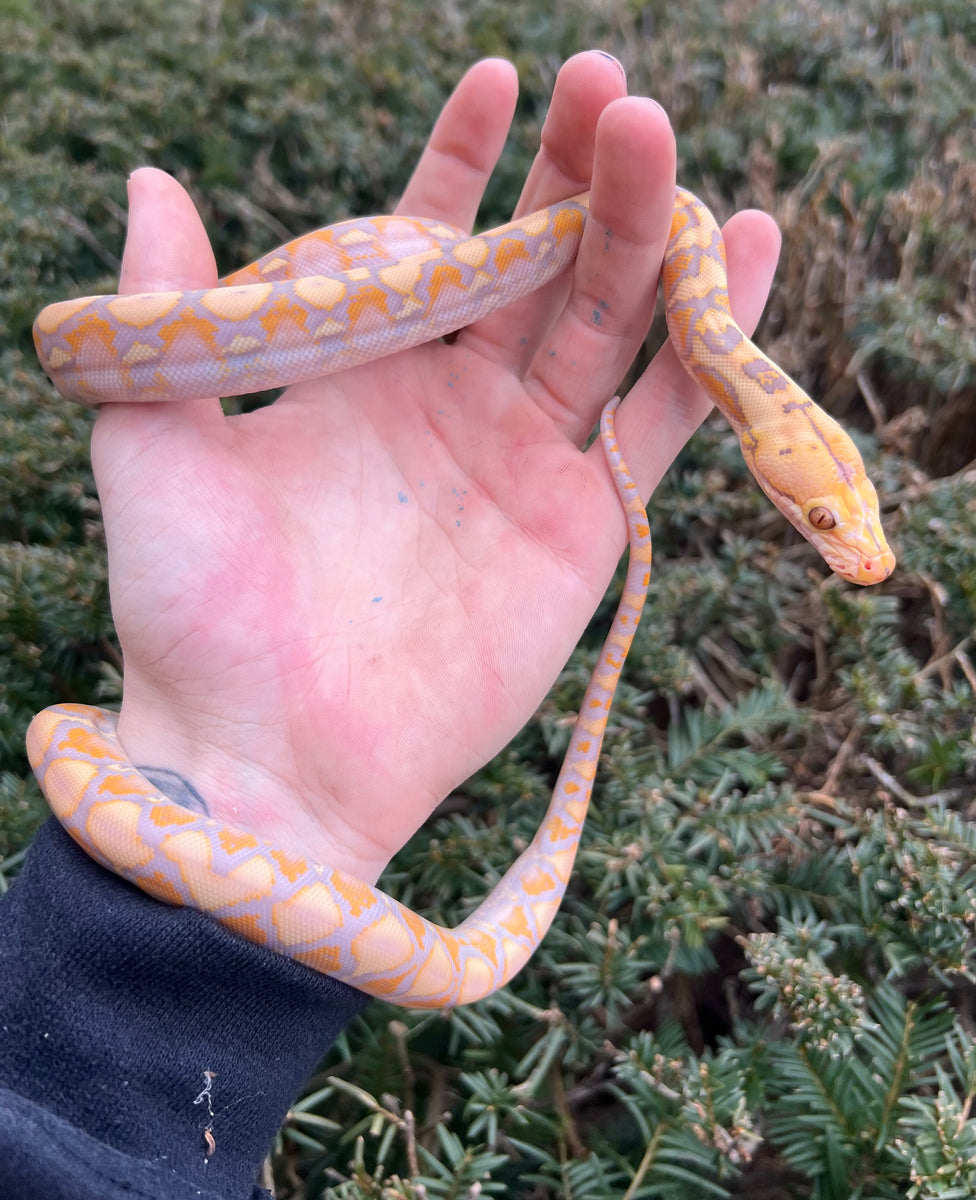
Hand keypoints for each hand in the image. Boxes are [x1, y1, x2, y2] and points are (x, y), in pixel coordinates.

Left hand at [90, 52, 780, 883]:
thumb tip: (153, 179)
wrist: (265, 754)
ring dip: (642, 230)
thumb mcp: (151, 442)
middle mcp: (451, 401)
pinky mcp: (582, 523)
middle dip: (573, 174)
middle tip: (611, 87)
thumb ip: (170, 308)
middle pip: (532, 262)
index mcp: (361, 372)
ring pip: (602, 320)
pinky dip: (710, 342)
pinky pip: (662, 418)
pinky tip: (751, 246)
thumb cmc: (192, 612)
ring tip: (664, 139)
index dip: (462, 159)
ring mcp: (524, 458)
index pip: (424, 238)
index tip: (496, 76)